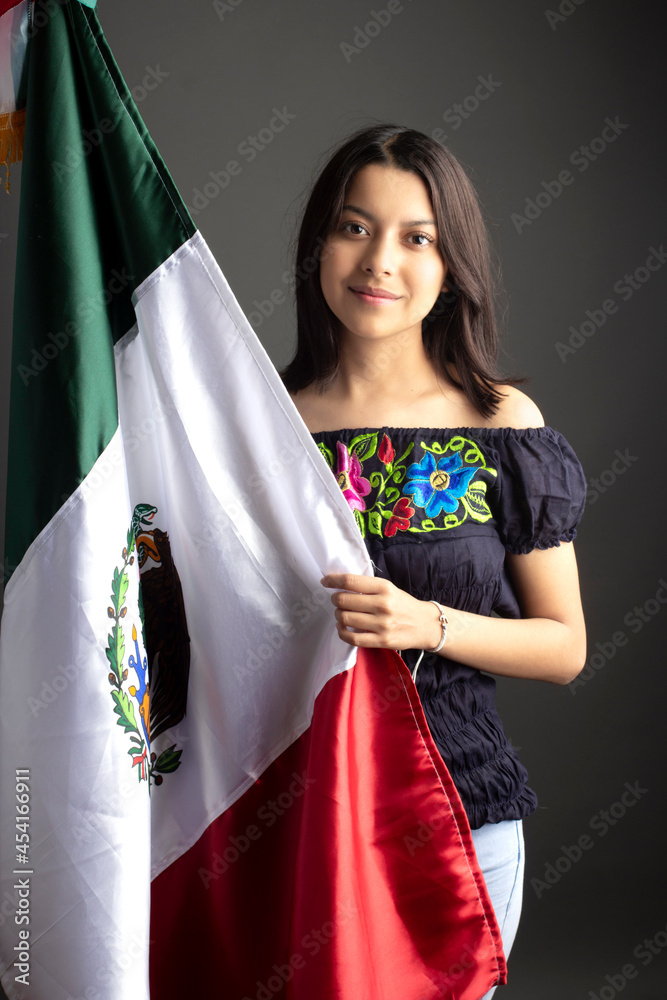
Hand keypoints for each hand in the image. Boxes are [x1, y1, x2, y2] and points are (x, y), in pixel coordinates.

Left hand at [321, 573, 442, 650]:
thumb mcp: (389, 589)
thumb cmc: (403, 604)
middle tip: (337, 600)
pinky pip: (352, 638)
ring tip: (342, 614)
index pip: (351, 581)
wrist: (425, 625)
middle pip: (344, 600)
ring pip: (345, 618)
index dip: (333, 580)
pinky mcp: (382, 641)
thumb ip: (367, 587)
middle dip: (335, 599)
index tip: (325, 581)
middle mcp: (383, 605)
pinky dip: (342, 632)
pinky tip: (342, 627)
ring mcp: (382, 624)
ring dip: (338, 615)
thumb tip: (339, 584)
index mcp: (384, 587)